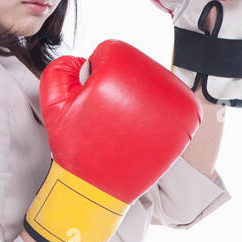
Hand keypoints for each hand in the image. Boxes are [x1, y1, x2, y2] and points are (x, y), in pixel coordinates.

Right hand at [24, 40, 200, 241]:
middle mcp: (151, 80)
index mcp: (118, 69)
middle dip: (120, 87)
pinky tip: (142, 132)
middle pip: (135, 67)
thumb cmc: (76, 147)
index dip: (95, 76)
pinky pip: (172, 105)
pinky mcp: (187, 119)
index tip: (94, 99)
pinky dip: (158, 115)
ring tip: (125, 127)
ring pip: (153, 85)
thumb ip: (60, 69)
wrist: (98, 188)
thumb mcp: (54, 104)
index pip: (110, 53)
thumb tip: (83, 62)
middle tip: (108, 117)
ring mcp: (173, 100)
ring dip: (140, 100)